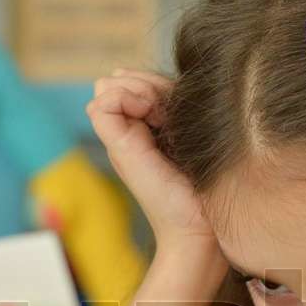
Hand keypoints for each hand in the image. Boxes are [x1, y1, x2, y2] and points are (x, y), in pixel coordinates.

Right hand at [87, 70, 215, 253]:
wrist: (199, 225)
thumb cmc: (202, 183)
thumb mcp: (186, 132)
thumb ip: (169, 107)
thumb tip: (145, 81)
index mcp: (145, 129)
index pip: (130, 80)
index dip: (151, 80)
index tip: (176, 102)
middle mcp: (128, 132)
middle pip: (117, 80)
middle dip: (142, 82)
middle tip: (167, 110)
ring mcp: (119, 140)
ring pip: (108, 87)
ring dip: (137, 89)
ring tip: (161, 115)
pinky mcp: (117, 148)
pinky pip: (103, 104)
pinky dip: (125, 98)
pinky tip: (152, 117)